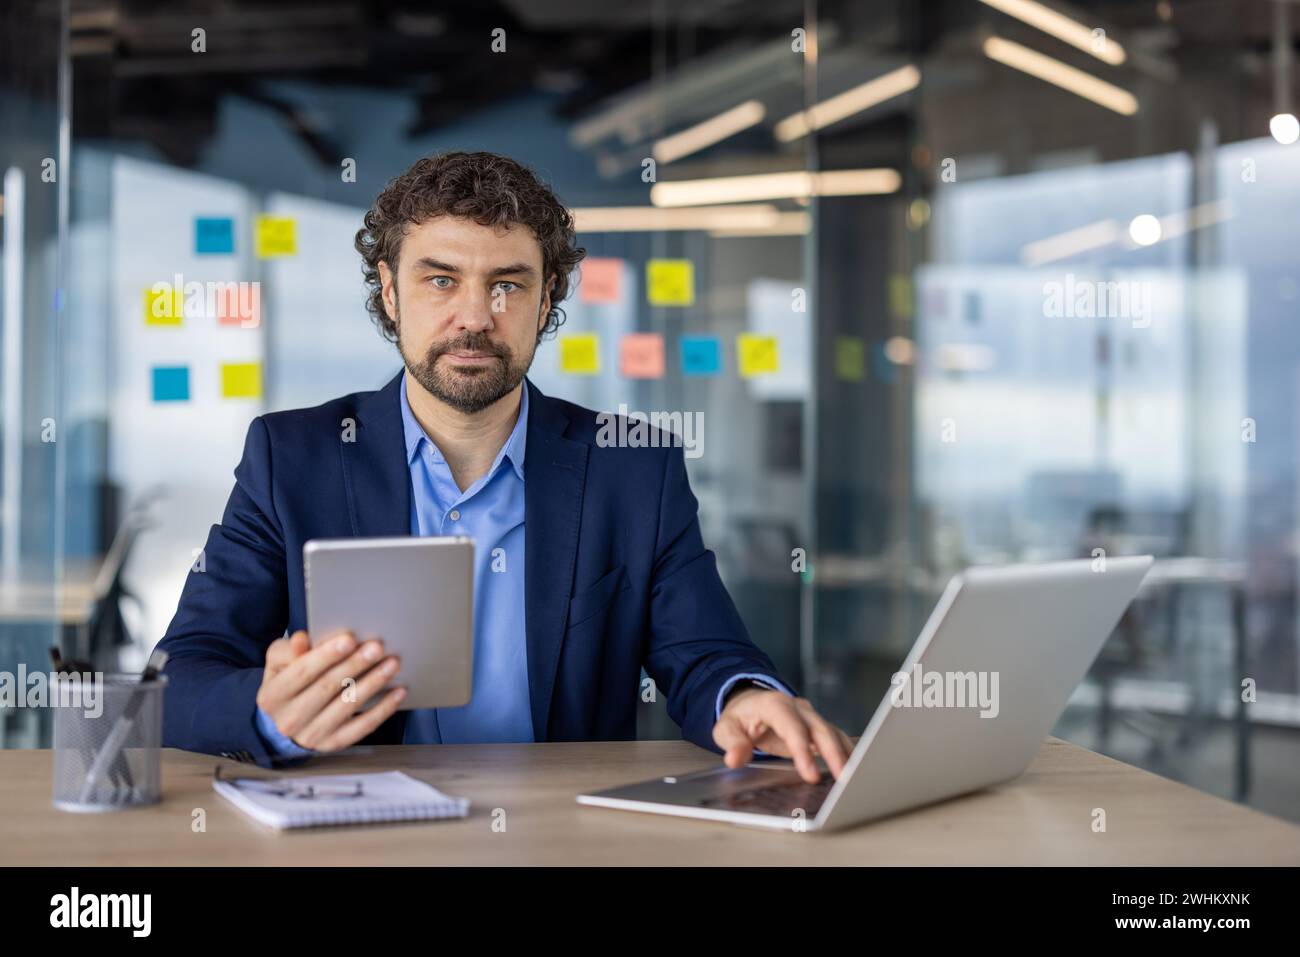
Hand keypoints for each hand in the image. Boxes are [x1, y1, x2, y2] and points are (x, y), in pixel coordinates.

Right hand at [255, 629, 405, 752]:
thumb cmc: (287, 683)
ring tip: (391, 664)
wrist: (284, 721)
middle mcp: (290, 719)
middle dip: (355, 665)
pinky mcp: (334, 743)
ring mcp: (312, 735)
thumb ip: (288, 650)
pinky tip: (398, 691)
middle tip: (377, 648)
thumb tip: (302, 640)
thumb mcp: (278, 663)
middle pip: (328, 687)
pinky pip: (363, 727)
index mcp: (273, 696)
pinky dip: (383, 709)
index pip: (302, 672)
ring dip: (373, 683)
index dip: (326, 655)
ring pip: (348, 706)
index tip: (350, 639)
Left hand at [712, 687, 853, 782]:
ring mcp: (810, 717)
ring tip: (855, 779)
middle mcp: (798, 708)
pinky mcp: (817, 728)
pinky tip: (854, 770)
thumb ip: (732, 742)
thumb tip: (735, 759)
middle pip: (820, 729)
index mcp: (774, 705)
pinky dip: (847, 753)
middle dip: (834, 754)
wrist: (750, 704)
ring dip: (845, 755)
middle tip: (843, 779)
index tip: (810, 775)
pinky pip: (836, 738)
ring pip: (833, 734)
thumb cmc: (740, 717)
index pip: (792, 728)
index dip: (803, 751)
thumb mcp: (726, 728)